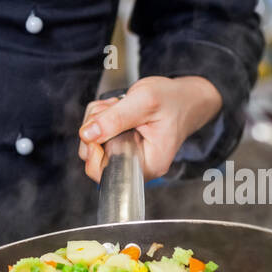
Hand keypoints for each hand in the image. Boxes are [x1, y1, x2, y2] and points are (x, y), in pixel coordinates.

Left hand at [78, 76, 222, 182]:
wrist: (184, 96)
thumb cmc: (173, 100)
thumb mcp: (145, 102)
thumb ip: (115, 118)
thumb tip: (87, 134)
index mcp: (148, 164)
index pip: (107, 175)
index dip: (93, 154)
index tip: (96, 131)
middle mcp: (137, 163)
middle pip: (94, 157)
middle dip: (94, 128)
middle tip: (110, 108)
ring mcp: (127, 153)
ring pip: (92, 142)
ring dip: (96, 119)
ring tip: (116, 105)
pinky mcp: (121, 142)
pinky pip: (97, 133)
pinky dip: (100, 116)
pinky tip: (115, 107)